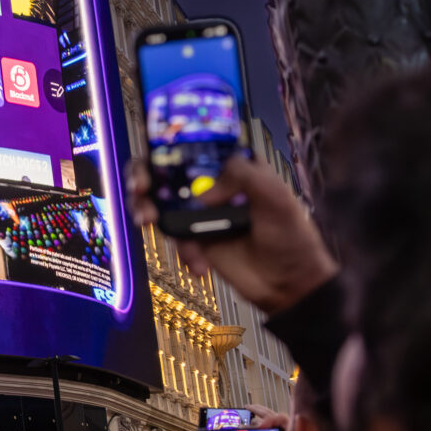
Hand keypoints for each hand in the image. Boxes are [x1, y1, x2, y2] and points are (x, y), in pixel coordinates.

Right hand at [128, 155, 336, 314]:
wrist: (289, 285)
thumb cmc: (291, 235)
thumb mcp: (276, 197)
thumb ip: (243, 177)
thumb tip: (204, 190)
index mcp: (233, 167)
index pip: (195, 146)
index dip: (169, 145)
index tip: (156, 156)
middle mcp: (213, 185)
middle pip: (167, 171)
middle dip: (144, 175)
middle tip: (140, 188)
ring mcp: (201, 213)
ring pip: (161, 203)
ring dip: (145, 208)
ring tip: (146, 220)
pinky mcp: (195, 240)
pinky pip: (173, 238)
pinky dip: (181, 251)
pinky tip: (199, 264)